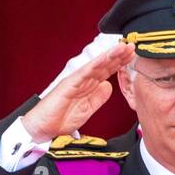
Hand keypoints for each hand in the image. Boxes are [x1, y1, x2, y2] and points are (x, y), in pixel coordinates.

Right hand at [21, 39, 135, 141]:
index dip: (120, 63)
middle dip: (119, 56)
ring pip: (96, 65)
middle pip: (104, 65)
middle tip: (132, 46)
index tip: (133, 56)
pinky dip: (95, 64)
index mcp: (88, 86)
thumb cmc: (59, 120)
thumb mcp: (86, 110)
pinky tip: (106, 57)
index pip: (107, 71)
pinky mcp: (69, 84)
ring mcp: (76, 80)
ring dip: (110, 55)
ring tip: (123, 47)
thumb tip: (109, 86)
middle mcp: (83, 80)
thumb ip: (98, 98)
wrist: (42, 128)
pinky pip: (85, 72)